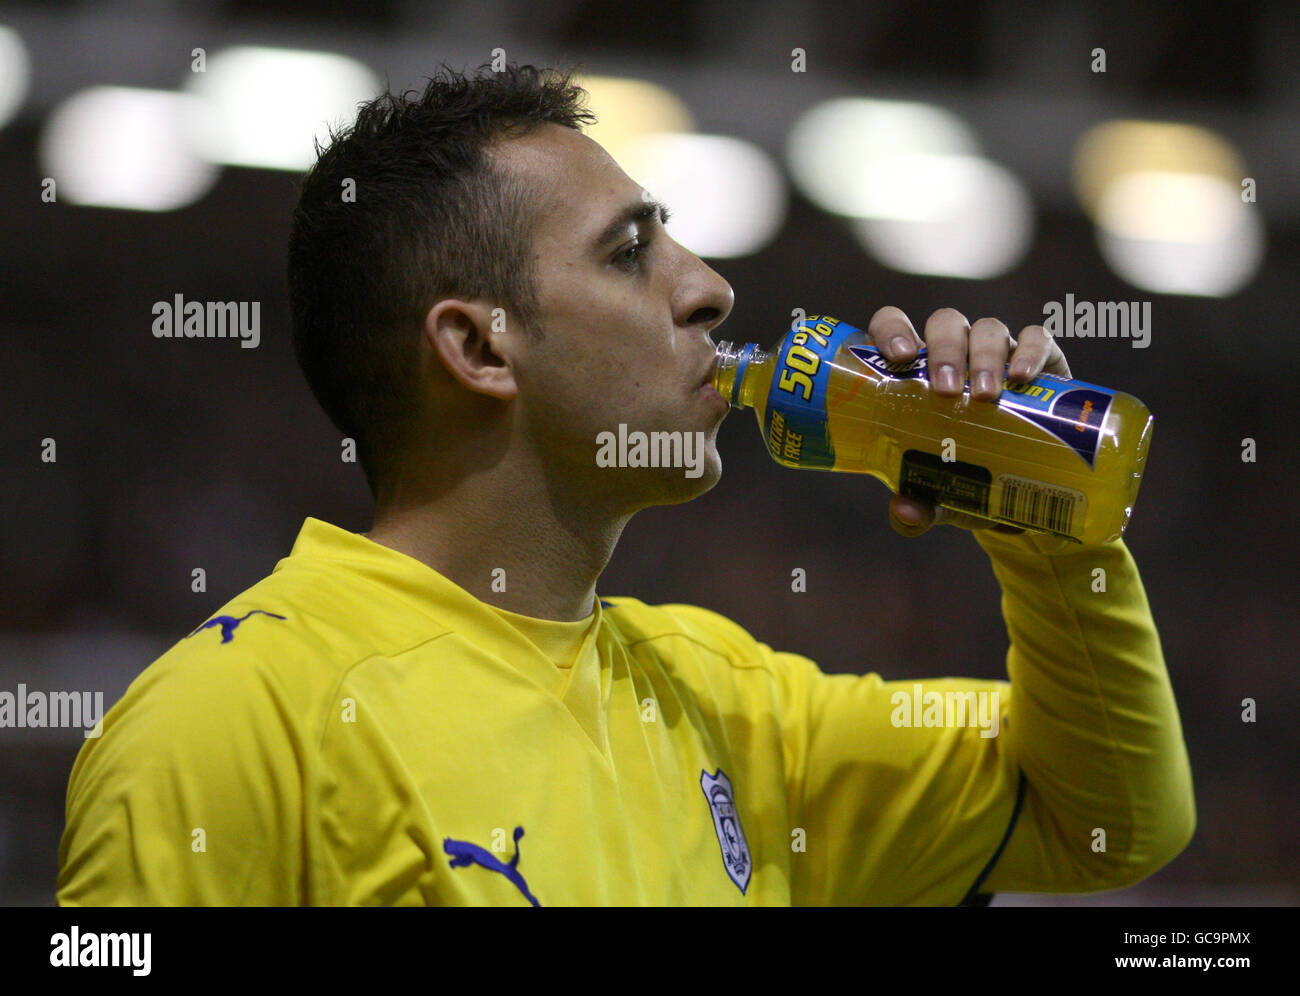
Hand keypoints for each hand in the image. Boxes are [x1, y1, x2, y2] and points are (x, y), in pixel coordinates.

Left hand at [865, 306, 1072, 537]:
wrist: (1031, 487)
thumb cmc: (971, 476)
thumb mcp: (943, 496)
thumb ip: (920, 506)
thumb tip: (905, 512)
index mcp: (916, 372)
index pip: (893, 327)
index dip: (892, 330)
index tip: (900, 356)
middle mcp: (956, 353)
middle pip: (945, 324)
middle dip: (944, 350)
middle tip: (947, 390)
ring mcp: (998, 353)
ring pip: (987, 329)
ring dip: (984, 356)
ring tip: (986, 396)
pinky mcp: (1041, 360)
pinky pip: (1037, 338)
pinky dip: (1030, 351)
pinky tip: (1024, 378)